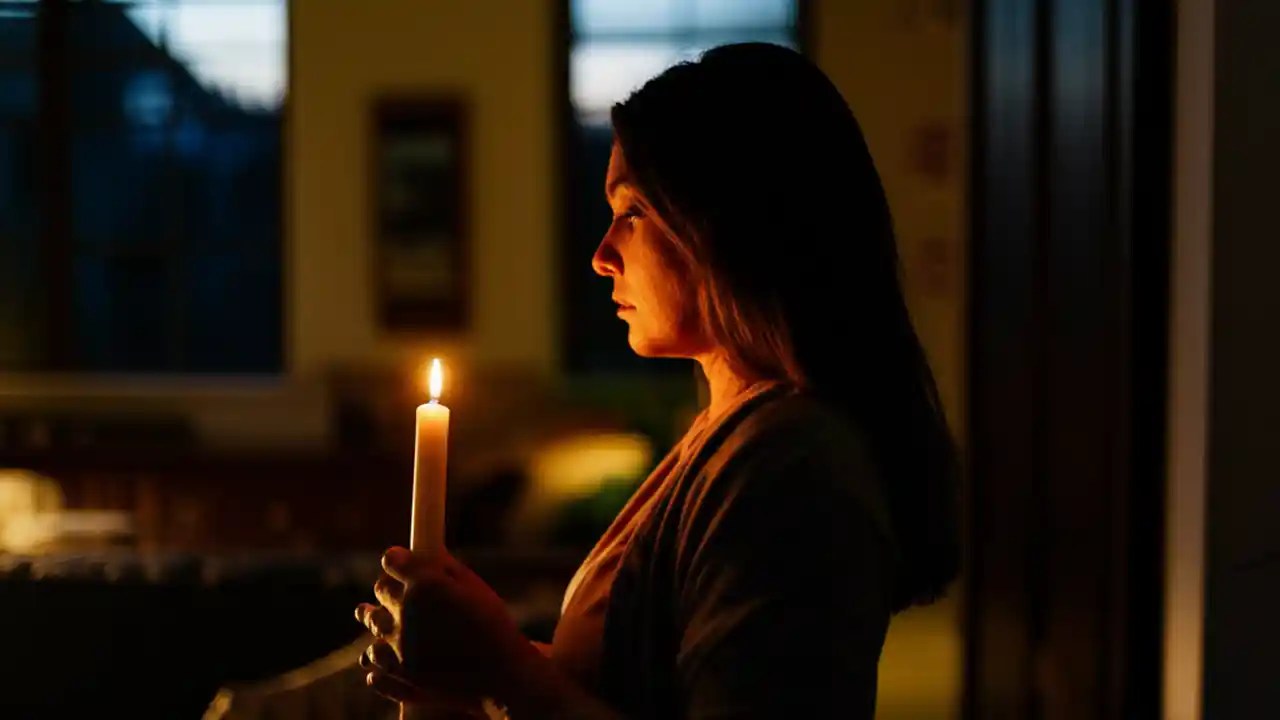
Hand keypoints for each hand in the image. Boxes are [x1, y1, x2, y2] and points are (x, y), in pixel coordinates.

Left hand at [355, 547, 536, 703]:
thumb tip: (423, 552)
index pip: (391, 561)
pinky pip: (372, 657)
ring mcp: (399, 645)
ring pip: (372, 623)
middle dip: (389, 587)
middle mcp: (406, 612)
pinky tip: (386, 649)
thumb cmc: (492, 623)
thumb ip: (443, 565)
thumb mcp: (472, 585)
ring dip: (376, 618)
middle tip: (400, 591)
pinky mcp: (400, 672)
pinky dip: (376, 653)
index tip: (400, 562)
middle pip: (381, 590)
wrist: (502, 672)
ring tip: (382, 618)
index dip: (397, 560)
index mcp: (425, 585)